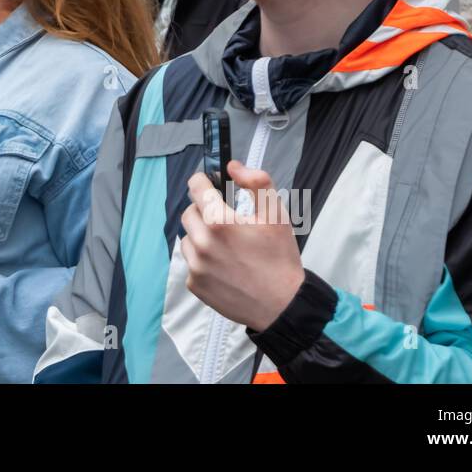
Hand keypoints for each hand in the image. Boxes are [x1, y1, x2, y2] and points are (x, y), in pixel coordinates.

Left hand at [179, 161, 304, 331]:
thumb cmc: (280, 259)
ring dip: (201, 235)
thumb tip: (233, 166)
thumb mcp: (276, 214)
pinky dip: (202, 259)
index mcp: (219, 222)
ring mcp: (196, 266)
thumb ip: (256, 182)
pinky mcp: (195, 284)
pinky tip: (224, 264)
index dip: (203, 181)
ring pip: (188, 238)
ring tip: (226, 245)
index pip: (195, 187)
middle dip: (204, 211)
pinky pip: (191, 262)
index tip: (209, 183)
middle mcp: (202, 243)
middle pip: (189, 213)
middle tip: (225, 219)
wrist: (283, 305)